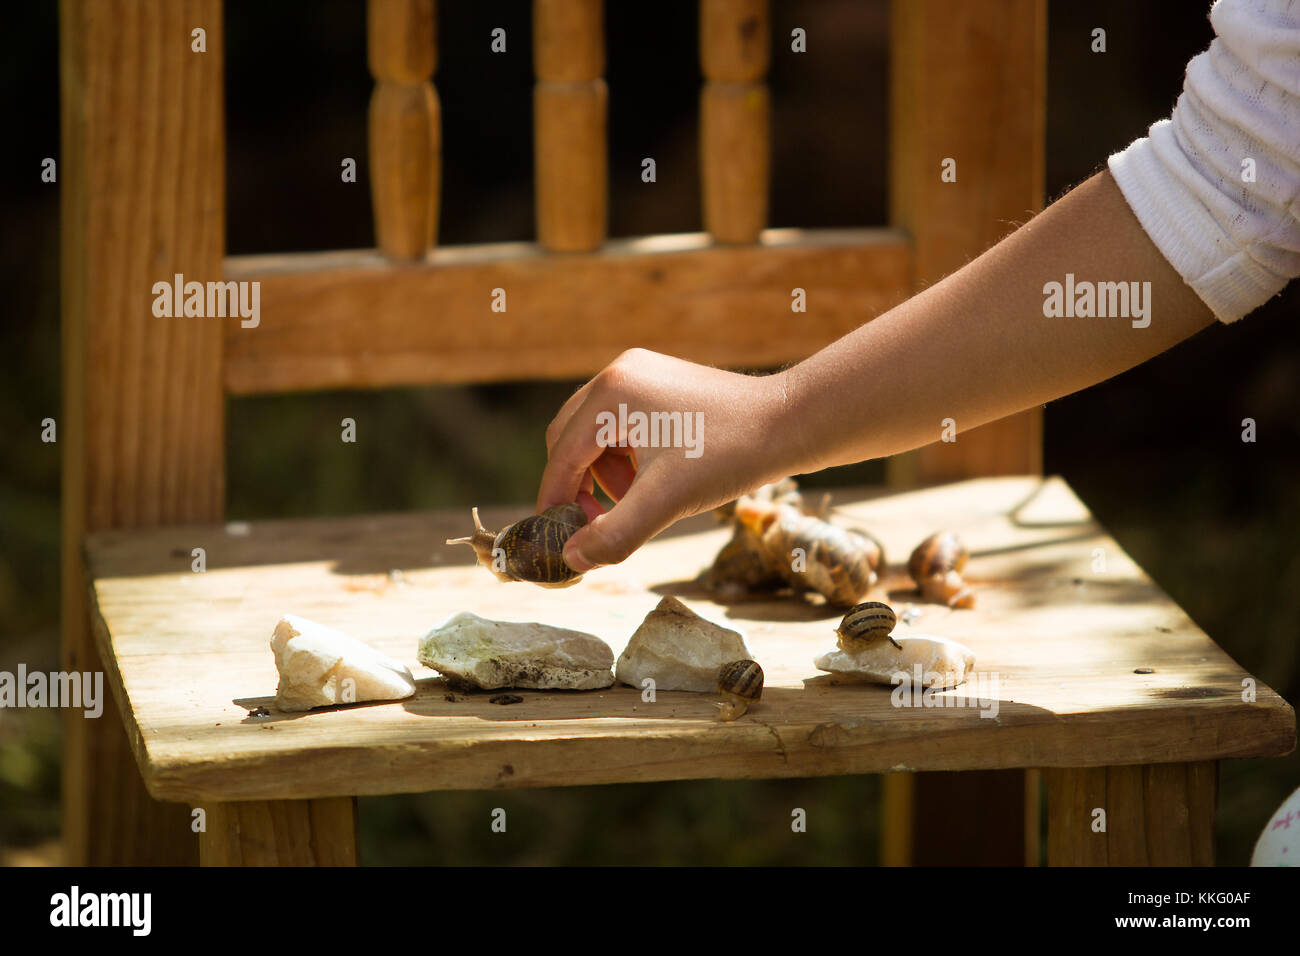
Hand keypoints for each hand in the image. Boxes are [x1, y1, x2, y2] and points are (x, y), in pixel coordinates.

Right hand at [537, 348, 804, 571]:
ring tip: (631, 503)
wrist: (791, 423)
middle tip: (597, 523)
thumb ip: (614, 533)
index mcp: (612, 395)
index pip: (562, 455)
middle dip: (578, 485)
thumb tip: (570, 560)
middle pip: (570, 438)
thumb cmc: (730, 456)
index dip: (555, 501)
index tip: (557, 538)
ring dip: (602, 473)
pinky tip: (651, 480)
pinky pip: (622, 423)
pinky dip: (625, 456)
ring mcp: (641, 372)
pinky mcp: (661, 381)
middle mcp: (619, 374)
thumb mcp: (667, 502)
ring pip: (596, 432)